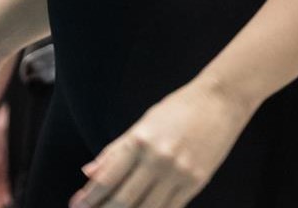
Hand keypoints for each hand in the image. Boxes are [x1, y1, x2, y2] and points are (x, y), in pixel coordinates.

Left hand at [71, 78, 253, 207]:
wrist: (221, 101)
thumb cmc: (178, 109)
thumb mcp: (143, 123)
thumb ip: (115, 150)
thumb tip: (88, 172)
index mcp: (140, 140)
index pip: (107, 178)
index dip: (89, 197)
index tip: (76, 206)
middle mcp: (158, 159)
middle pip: (123, 199)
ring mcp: (179, 174)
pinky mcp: (196, 183)